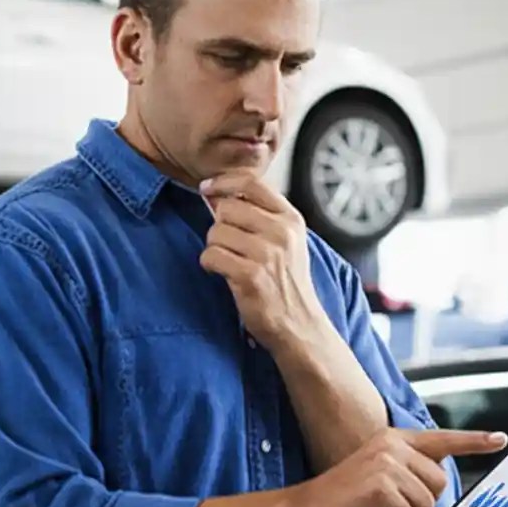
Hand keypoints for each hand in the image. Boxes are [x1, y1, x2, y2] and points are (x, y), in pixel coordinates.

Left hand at [198, 174, 323, 351]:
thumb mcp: (285, 241)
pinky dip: (210, 265)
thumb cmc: (286, 282)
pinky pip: (211, 256)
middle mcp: (282, 232)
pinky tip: (224, 274)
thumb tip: (216, 193)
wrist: (299, 324)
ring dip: (215, 248)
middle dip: (220, 225)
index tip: (207, 188)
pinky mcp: (251, 276)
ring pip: (215, 232)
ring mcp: (267, 254)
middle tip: (230, 246)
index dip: (223, 182)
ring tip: (231, 263)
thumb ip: (258, 215)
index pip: (251, 182)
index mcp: (291, 219)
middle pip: (227, 207)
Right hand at [286, 427, 507, 506]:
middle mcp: (392, 447)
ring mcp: (387, 466)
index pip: (441, 440)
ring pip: (425, 506)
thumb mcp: (376, 477)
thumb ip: (405, 474)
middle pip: (439, 485)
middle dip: (418, 506)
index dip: (474, 442)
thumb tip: (434, 488)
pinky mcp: (382, 488)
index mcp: (393, 440)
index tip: (499, 439)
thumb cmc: (340, 502)